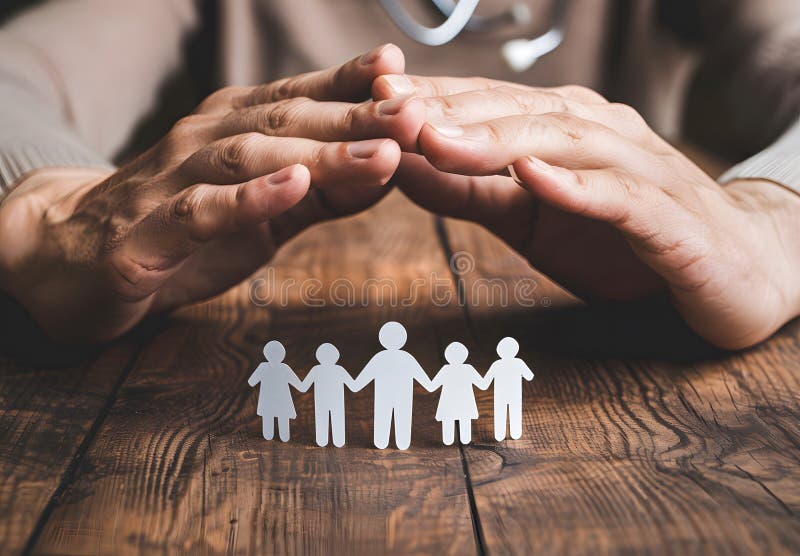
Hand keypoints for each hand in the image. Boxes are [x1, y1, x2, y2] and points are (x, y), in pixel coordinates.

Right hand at [0, 44, 424, 341]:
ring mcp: (173, 183)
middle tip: (415, 111)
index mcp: (231, 130)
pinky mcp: (148, 234)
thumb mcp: (263, 211)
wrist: (72, 258)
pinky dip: (249, 199)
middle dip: (355, 115)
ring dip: (320, 153)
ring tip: (380, 151)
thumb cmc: (180, 230)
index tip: (403, 71)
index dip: (351, 82)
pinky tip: (292, 186)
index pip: (298, 98)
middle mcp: (204, 143)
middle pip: (286, 121)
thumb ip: (322, 193)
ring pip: (251, 157)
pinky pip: (201, 211)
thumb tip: (391, 167)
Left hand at [375, 75, 799, 348]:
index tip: (370, 98)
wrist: (736, 272)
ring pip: (564, 142)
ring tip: (439, 137)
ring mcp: (640, 171)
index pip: (488, 104)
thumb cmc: (626, 245)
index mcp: (563, 132)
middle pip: (518, 111)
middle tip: (386, 107)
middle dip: (451, 108)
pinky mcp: (672, 219)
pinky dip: (578, 186)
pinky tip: (535, 176)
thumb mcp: (530, 221)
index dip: (430, 99)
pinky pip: (622, 197)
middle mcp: (600, 135)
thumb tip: (403, 166)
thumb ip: (472, 193)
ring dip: (498, 138)